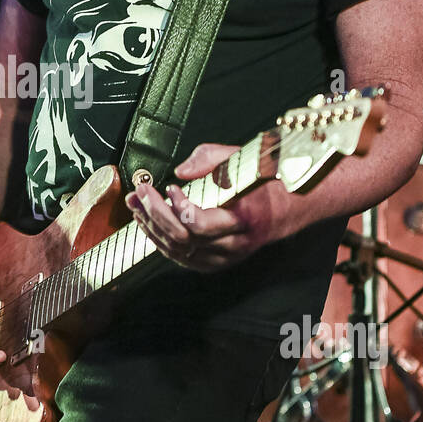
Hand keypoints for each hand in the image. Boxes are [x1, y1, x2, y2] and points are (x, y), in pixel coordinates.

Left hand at [124, 142, 291, 271]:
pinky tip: (147, 220)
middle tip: (142, 191)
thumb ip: (211, 158)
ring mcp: (223, 258)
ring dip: (151, 226)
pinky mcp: (213, 263)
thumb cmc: (264, 182)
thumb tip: (181, 171)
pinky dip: (159, 239)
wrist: (286, 210)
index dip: (179, 207)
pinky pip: (179, 257)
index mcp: (244, 220)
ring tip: (136, 203)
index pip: (201, 225)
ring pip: (177, 250)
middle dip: (156, 213)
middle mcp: (234, 245)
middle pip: (183, 238)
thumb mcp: (242, 159)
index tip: (169, 187)